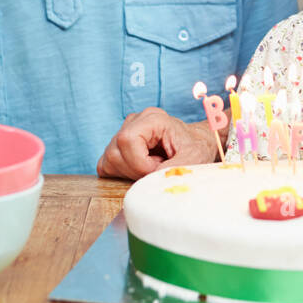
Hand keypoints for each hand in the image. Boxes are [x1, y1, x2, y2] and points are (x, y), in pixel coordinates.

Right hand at [97, 108, 219, 179]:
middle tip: (156, 169)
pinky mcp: (119, 145)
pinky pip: (106, 163)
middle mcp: (135, 120)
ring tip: (150, 167)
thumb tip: (151, 184)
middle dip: (135, 170)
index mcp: (152, 118)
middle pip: (114, 152)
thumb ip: (173, 168)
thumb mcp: (193, 158)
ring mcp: (124, 131)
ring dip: (129, 172)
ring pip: (108, 159)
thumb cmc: (196, 148)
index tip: (157, 168)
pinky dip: (120, 172)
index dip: (139, 162)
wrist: (196, 144)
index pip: (127, 140)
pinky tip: (139, 169)